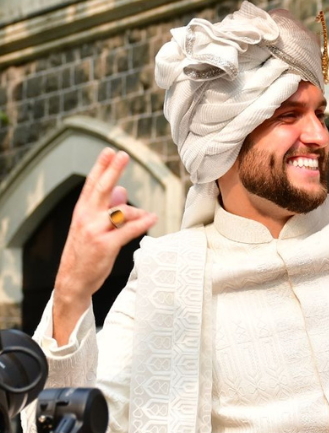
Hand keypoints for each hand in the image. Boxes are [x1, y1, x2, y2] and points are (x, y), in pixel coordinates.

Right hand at [52, 148, 156, 342]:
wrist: (72, 280)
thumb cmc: (85, 252)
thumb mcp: (91, 228)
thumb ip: (106, 209)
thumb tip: (121, 190)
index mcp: (82, 212)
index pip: (92, 185)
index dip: (101, 167)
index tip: (110, 152)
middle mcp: (85, 218)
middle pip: (102, 189)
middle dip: (113, 170)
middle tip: (123, 154)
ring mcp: (94, 231)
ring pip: (120, 211)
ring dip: (138, 212)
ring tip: (148, 216)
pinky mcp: (105, 245)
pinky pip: (128, 230)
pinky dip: (142, 223)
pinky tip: (152, 218)